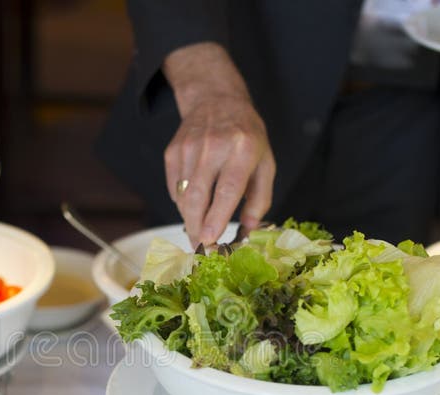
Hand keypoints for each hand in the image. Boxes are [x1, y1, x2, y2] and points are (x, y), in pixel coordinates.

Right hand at [162, 42, 275, 246]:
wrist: (216, 100)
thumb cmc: (247, 137)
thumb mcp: (265, 163)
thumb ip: (260, 199)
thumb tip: (249, 230)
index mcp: (243, 149)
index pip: (228, 189)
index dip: (217, 217)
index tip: (210, 240)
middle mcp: (214, 146)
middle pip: (199, 196)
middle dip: (196, 227)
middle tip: (200, 248)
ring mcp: (190, 147)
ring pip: (184, 195)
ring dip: (190, 218)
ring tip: (199, 228)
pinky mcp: (173, 151)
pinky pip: (174, 187)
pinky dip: (182, 202)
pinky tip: (194, 202)